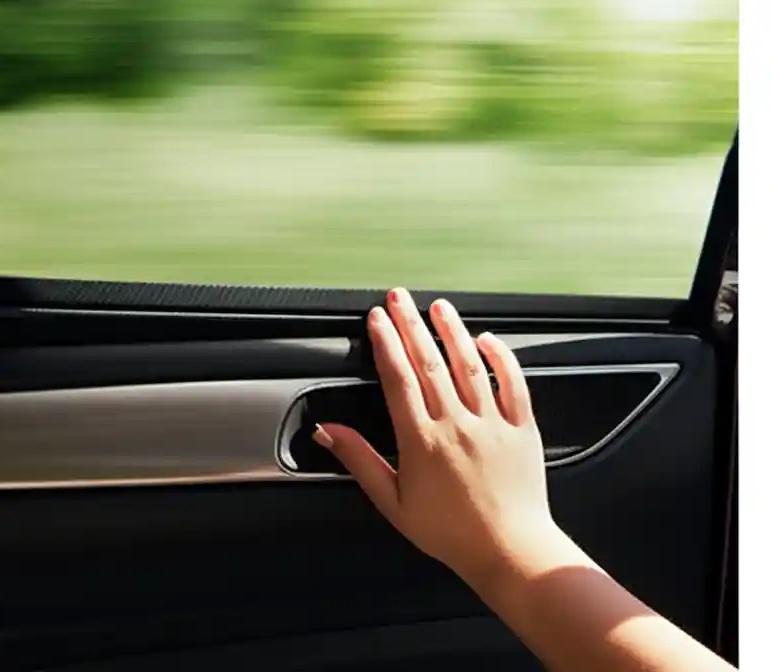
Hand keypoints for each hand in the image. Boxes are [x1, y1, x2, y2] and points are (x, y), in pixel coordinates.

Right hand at [313, 288, 560, 583]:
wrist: (510, 551)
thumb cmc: (450, 533)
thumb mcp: (392, 503)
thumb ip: (359, 460)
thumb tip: (327, 431)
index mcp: (422, 441)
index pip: (399, 378)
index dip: (385, 343)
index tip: (376, 318)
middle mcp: (457, 425)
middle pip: (429, 363)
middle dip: (411, 325)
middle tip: (399, 297)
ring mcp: (492, 424)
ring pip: (470, 365)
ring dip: (452, 331)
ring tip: (438, 306)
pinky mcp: (522, 429)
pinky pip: (513, 384)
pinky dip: (501, 358)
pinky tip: (487, 340)